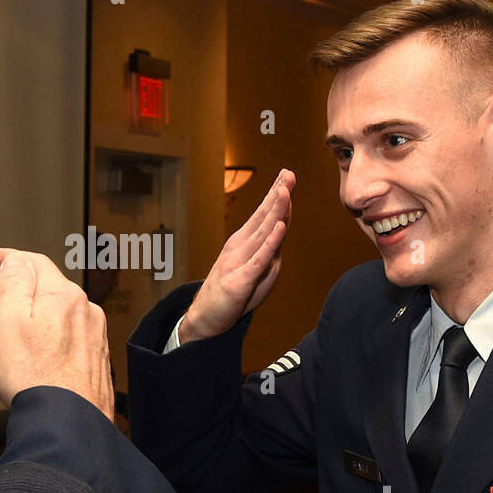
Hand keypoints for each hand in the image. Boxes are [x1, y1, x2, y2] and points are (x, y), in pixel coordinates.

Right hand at [0, 248, 113, 419]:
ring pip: (65, 312)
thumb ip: (14, 282)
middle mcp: (87, 313)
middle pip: (53, 286)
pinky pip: (74, 337)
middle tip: (6, 290)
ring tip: (23, 327)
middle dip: (29, 285)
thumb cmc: (35, 378)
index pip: (35, 262)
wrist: (66, 424)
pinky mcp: (97, 362)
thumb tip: (15, 260)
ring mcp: (95, 339)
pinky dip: (57, 335)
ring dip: (45, 311)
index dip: (12, 258)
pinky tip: (45, 353)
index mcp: (65, 296)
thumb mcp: (9, 319)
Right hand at [180, 169, 294, 343]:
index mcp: (243, 243)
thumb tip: (282, 228)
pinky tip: (279, 227)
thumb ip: (269, 248)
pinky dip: (271, 242)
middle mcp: (240, 248)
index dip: (276, 195)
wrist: (205, 318)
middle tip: (288, 173)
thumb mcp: (254, 268)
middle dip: (277, 195)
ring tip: (285, 191)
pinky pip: (259, 259)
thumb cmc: (232, 293)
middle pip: (263, 218)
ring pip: (262, 233)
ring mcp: (238, 262)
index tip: (287, 175)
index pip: (264, 216)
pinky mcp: (240, 281)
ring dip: (275, 211)